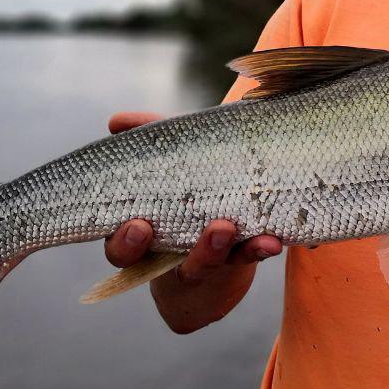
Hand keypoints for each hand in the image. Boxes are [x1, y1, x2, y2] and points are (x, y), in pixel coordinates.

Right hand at [102, 111, 282, 333]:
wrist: (221, 216)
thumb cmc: (184, 182)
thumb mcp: (168, 158)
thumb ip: (146, 138)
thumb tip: (117, 122)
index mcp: (137, 233)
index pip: (120, 248)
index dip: (125, 242)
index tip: (139, 225)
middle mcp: (165, 254)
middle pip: (162, 266)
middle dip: (160, 246)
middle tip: (184, 230)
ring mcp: (200, 259)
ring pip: (201, 265)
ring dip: (213, 249)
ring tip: (226, 228)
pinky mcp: (235, 257)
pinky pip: (244, 257)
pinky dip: (257, 248)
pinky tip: (271, 240)